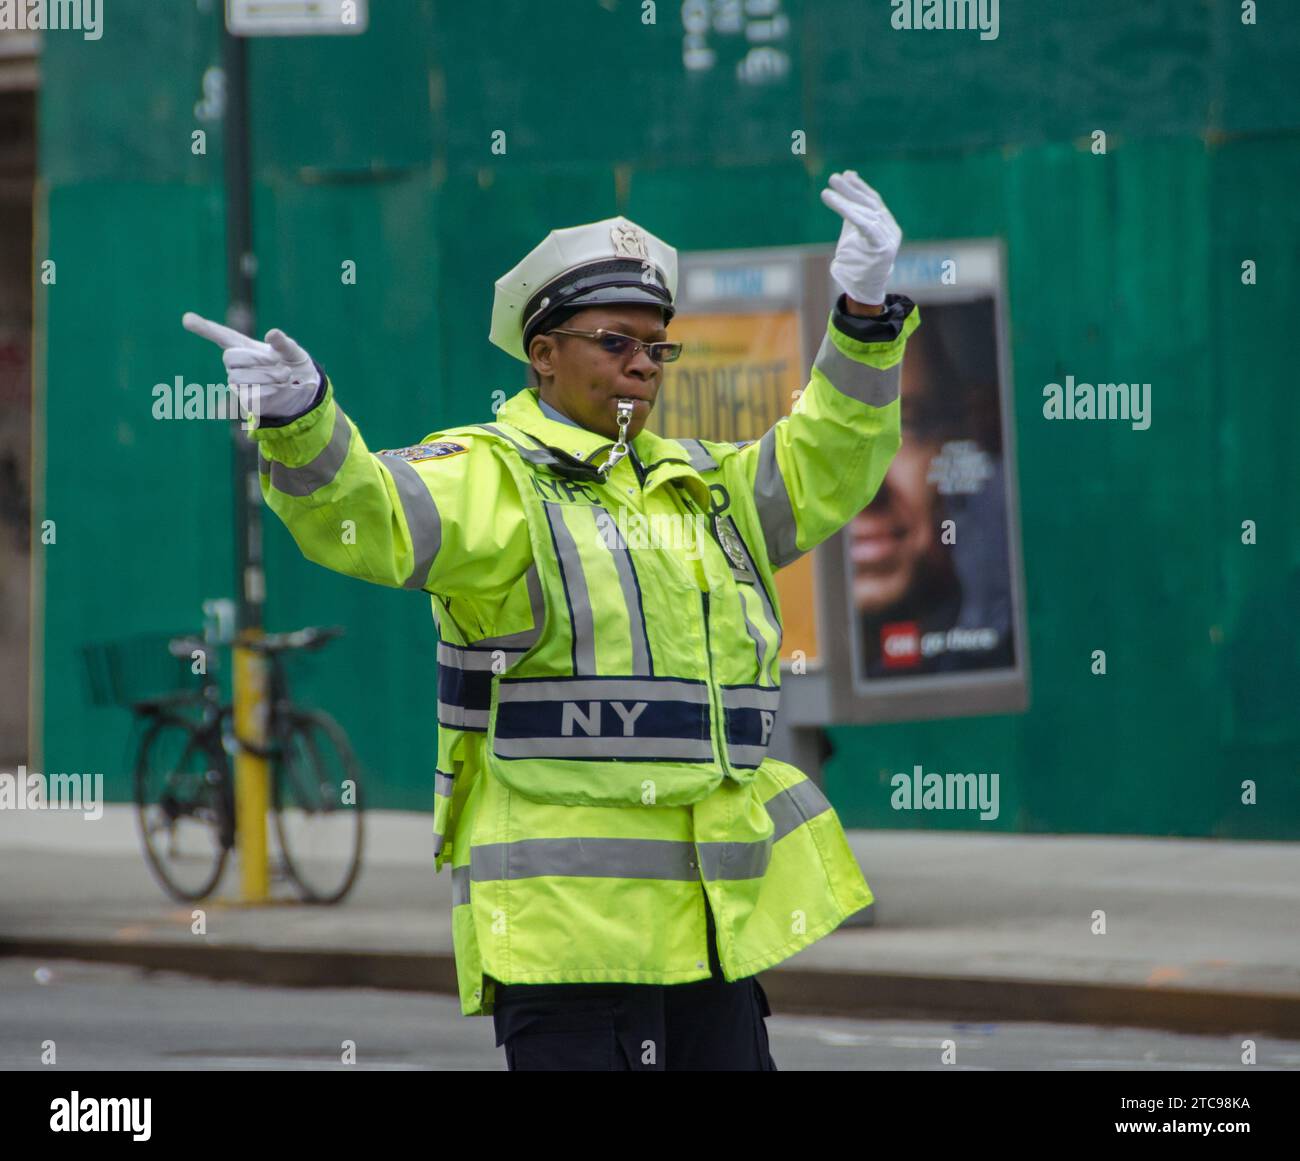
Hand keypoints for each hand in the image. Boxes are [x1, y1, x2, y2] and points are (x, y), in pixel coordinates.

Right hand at [182, 312, 321, 421]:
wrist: (305, 392)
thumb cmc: (295, 365)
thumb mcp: (295, 352)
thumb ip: (284, 343)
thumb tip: (272, 333)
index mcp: (246, 346)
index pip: (221, 336)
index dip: (204, 328)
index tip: (186, 319)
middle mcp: (237, 364)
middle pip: (229, 358)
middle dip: (255, 360)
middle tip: (279, 364)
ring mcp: (239, 382)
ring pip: (236, 378)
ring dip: (265, 377)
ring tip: (284, 377)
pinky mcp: (246, 401)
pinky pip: (246, 396)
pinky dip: (266, 392)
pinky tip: (277, 390)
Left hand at [819, 170, 902, 307]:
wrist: (863, 291)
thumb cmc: (857, 262)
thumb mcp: (852, 234)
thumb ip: (850, 212)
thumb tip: (846, 183)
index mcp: (886, 224)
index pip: (873, 201)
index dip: (860, 187)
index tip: (846, 174)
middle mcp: (891, 229)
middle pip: (870, 204)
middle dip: (851, 190)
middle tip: (833, 178)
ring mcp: (890, 239)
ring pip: (867, 214)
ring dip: (846, 201)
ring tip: (827, 192)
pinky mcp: (884, 249)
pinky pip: (867, 227)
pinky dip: (852, 213)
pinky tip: (838, 204)